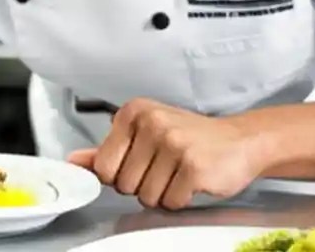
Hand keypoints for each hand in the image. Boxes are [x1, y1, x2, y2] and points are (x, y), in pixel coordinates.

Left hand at [67, 98, 261, 209]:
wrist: (241, 140)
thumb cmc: (191, 137)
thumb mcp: (144, 133)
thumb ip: (107, 150)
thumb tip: (73, 162)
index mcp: (133, 112)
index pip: (103, 166)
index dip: (120, 175)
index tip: (141, 163)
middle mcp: (152, 123)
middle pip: (124, 185)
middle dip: (143, 185)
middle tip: (165, 167)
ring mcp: (174, 144)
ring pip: (146, 197)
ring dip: (163, 193)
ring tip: (179, 172)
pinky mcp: (193, 167)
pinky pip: (171, 202)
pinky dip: (182, 199)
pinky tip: (193, 179)